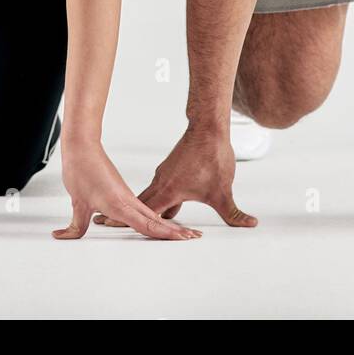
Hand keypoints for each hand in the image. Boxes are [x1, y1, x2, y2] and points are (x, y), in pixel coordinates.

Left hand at [54, 139, 199, 240]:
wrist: (82, 146)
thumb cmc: (82, 168)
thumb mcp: (77, 201)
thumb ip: (74, 226)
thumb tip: (64, 236)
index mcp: (120, 204)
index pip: (147, 224)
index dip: (166, 234)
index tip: (182, 238)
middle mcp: (128, 200)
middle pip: (157, 220)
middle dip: (176, 230)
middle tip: (193, 237)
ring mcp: (127, 196)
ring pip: (152, 214)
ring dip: (167, 223)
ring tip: (182, 232)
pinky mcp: (123, 192)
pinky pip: (143, 209)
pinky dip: (154, 216)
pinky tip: (157, 221)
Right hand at [92, 123, 256, 229]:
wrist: (209, 128)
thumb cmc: (213, 157)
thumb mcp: (224, 192)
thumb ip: (234, 213)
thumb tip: (249, 224)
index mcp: (169, 191)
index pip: (145, 213)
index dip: (126, 222)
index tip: (108, 225)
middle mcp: (161, 183)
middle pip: (139, 205)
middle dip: (123, 216)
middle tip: (104, 223)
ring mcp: (164, 175)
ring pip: (148, 196)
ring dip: (139, 209)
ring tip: (125, 219)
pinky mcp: (170, 170)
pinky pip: (157, 189)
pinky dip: (152, 200)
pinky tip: (156, 206)